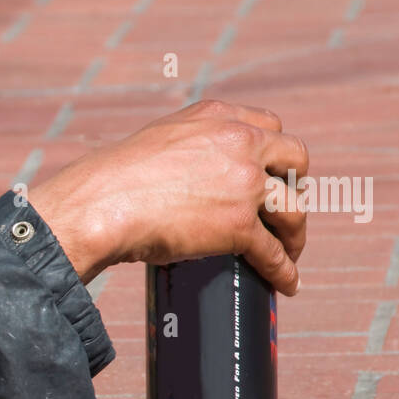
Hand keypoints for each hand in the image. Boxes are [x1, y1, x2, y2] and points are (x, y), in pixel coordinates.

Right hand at [27, 100, 308, 294]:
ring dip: (294, 233)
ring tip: (289, 252)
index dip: (276, 154)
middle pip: (295, 160)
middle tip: (282, 210)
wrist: (102, 204)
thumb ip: (189, 148)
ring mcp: (244, 184)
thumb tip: (192, 179)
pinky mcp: (239, 225)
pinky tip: (286, 282)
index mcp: (218, 116)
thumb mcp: (159, 140)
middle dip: (295, 187)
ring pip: (292, 208)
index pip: (270, 126)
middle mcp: (239, 142)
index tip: (273, 173)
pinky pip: (273, 251)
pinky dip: (283, 270)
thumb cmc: (114, 179)